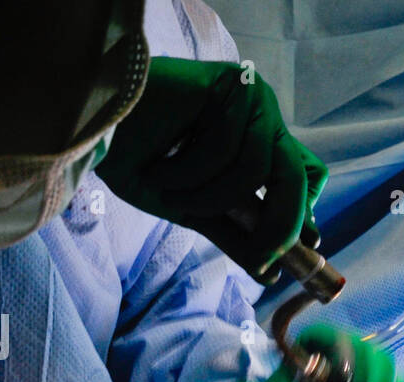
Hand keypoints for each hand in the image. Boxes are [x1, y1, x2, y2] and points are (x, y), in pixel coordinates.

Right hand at [97, 58, 326, 282]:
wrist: (94, 130)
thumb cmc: (140, 162)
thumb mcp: (194, 211)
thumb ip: (235, 235)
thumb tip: (272, 273)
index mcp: (260, 141)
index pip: (309, 175)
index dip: (306, 213)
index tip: (304, 247)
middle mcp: (261, 116)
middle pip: (296, 178)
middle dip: (279, 225)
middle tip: (261, 258)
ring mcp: (248, 98)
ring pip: (255, 171)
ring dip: (209, 197)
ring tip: (170, 192)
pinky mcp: (229, 85)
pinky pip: (224, 150)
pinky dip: (189, 171)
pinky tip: (159, 163)